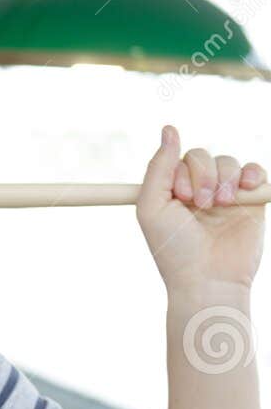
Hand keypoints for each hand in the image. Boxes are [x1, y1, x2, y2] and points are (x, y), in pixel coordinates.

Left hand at [138, 125, 265, 293]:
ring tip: (222, 204)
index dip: (182, 173)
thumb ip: (157, 168)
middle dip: (204, 175)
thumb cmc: (174, 250)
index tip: (182, 199)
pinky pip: (256, 172)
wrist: (208, 280)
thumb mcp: (152, 208)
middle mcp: (197, 191)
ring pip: (229, 162)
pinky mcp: (251, 202)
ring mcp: (225, 195)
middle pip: (203, 156)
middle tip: (203, 204)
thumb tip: (169, 128)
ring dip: (226, 178)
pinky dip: (252, 175)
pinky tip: (244, 191)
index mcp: (172, 192)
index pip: (178, 159)